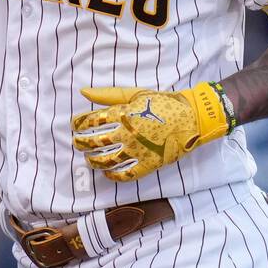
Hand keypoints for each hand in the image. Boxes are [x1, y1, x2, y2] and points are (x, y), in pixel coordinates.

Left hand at [71, 84, 230, 181]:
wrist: (192, 116)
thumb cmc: (163, 102)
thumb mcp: (136, 93)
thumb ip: (109, 94)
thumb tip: (83, 92)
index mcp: (124, 114)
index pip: (92, 121)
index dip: (79, 124)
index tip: (74, 126)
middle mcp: (127, 133)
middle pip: (95, 142)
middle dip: (81, 144)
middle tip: (77, 143)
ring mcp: (138, 150)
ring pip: (107, 161)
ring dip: (94, 161)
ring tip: (89, 160)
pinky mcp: (149, 163)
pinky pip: (126, 175)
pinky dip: (113, 176)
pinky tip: (107, 173)